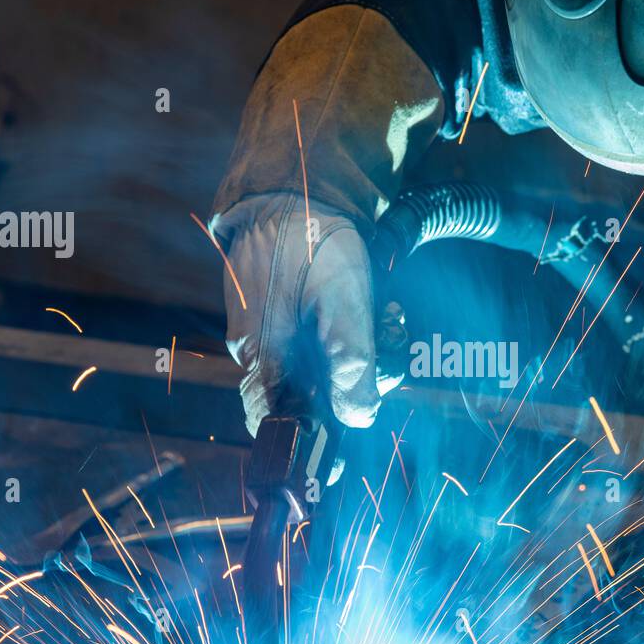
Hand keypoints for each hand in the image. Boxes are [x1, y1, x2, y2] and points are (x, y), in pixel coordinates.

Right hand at [214, 192, 380, 439]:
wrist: (294, 186)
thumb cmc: (316, 241)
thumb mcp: (346, 302)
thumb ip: (351, 363)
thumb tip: (356, 419)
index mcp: (262, 352)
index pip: (270, 422)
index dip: (304, 445)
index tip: (338, 457)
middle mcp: (253, 345)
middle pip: (304, 393)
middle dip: (355, 380)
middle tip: (391, 346)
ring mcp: (261, 325)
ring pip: (313, 363)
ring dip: (358, 350)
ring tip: (387, 314)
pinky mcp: (274, 307)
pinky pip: (309, 336)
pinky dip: (344, 328)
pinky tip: (372, 306)